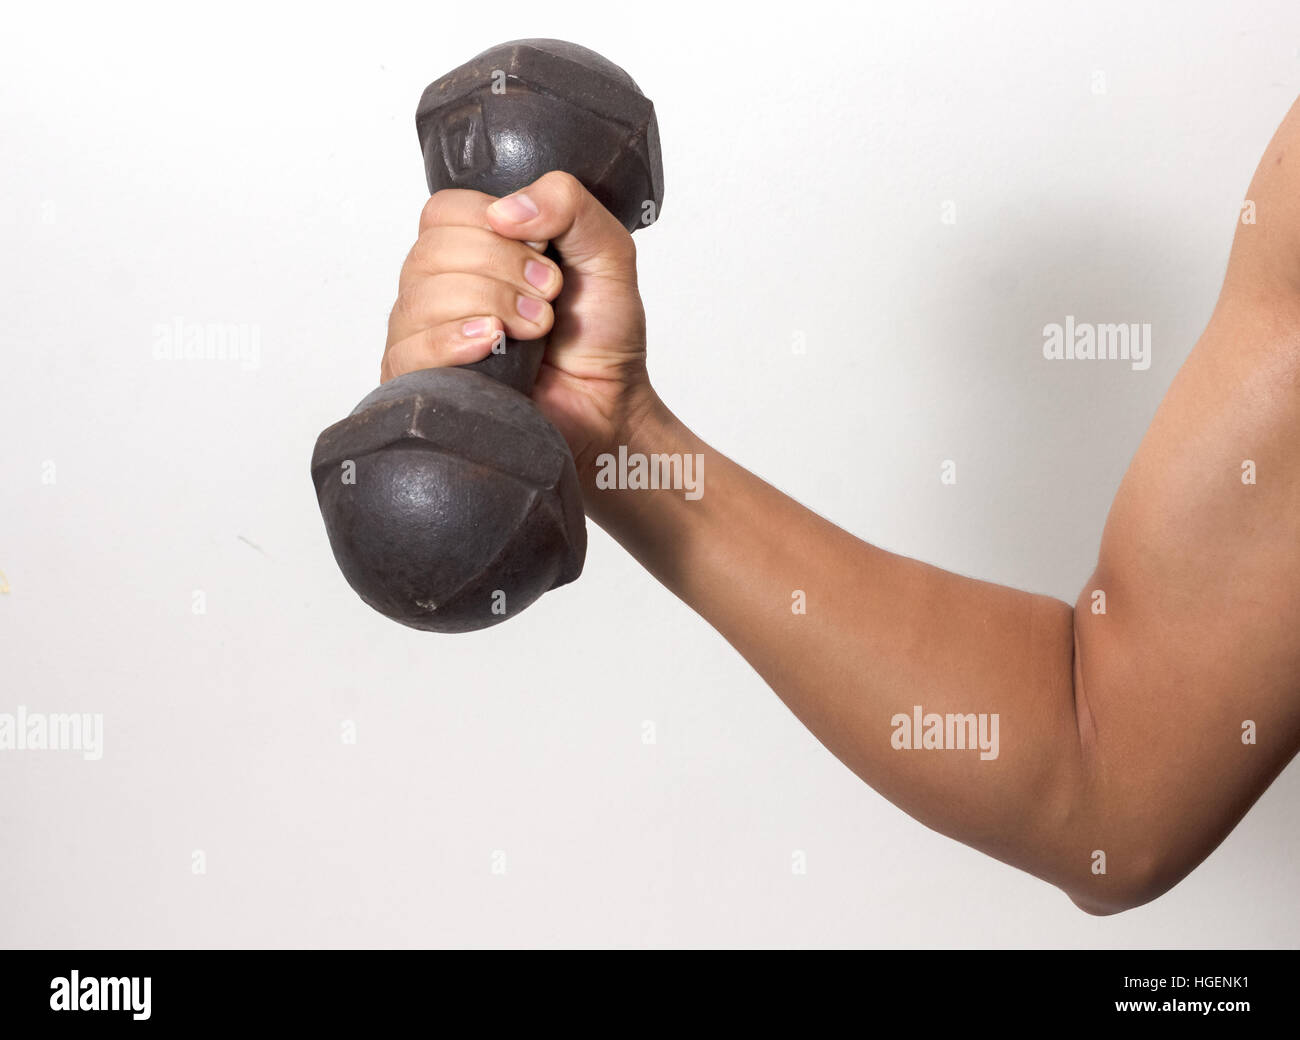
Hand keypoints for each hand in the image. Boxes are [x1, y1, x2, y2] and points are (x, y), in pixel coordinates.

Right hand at [381, 170, 656, 477]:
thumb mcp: (606, 250)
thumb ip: (568, 204)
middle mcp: (438, 286)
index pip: (444, 212)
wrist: (608, 406)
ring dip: (489, 306)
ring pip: (420, 300)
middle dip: (500, 270)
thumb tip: (504, 211)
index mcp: (471, 247)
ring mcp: (424, 336)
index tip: (545, 259)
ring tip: (534, 331)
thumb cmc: (600, 335)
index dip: (492, 228)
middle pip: (431, 253)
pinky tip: (491, 345)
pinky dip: (451, 342)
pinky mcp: (422, 385)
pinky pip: (408, 352)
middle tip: (546, 302)